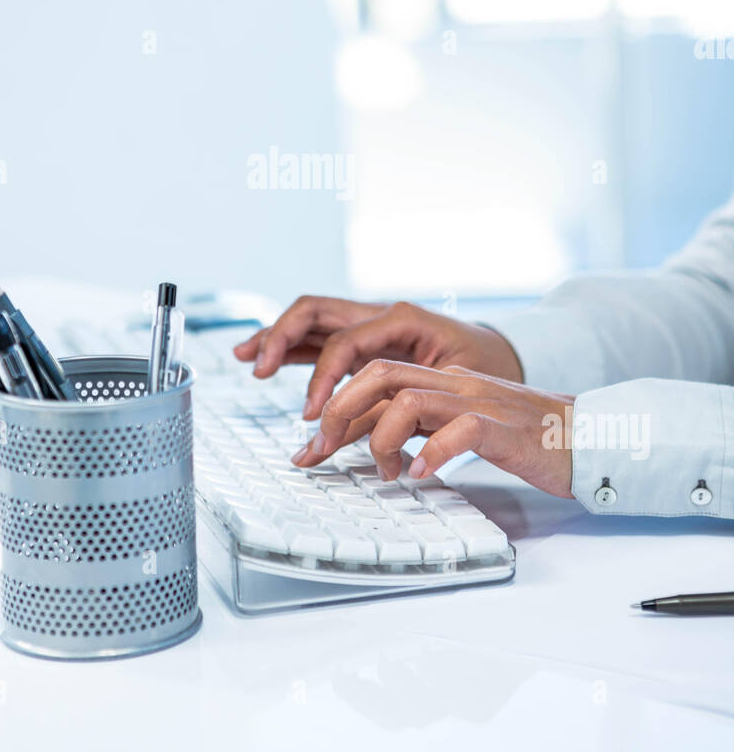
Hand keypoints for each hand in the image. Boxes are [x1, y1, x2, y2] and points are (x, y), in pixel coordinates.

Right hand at [233, 295, 522, 419]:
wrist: (505, 355)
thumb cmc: (485, 368)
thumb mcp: (448, 388)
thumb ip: (399, 410)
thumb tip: (358, 440)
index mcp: (401, 318)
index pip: (344, 341)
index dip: (323, 378)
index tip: (314, 415)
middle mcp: (379, 315)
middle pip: (315, 311)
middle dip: (280, 336)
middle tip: (258, 367)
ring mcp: (369, 326)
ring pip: (311, 320)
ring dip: (276, 336)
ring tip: (245, 357)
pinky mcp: (365, 342)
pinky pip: (320, 338)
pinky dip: (292, 347)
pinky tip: (266, 359)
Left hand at [291, 359, 575, 498]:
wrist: (587, 436)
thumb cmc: (523, 438)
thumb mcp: (458, 427)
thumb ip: (419, 428)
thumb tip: (371, 448)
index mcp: (442, 381)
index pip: (374, 380)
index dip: (333, 410)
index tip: (307, 448)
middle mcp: (454, 384)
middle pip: (381, 373)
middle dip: (340, 409)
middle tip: (321, 448)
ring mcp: (478, 402)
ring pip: (410, 397)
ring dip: (382, 437)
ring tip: (385, 472)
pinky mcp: (503, 427)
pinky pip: (460, 431)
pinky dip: (434, 452)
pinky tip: (422, 474)